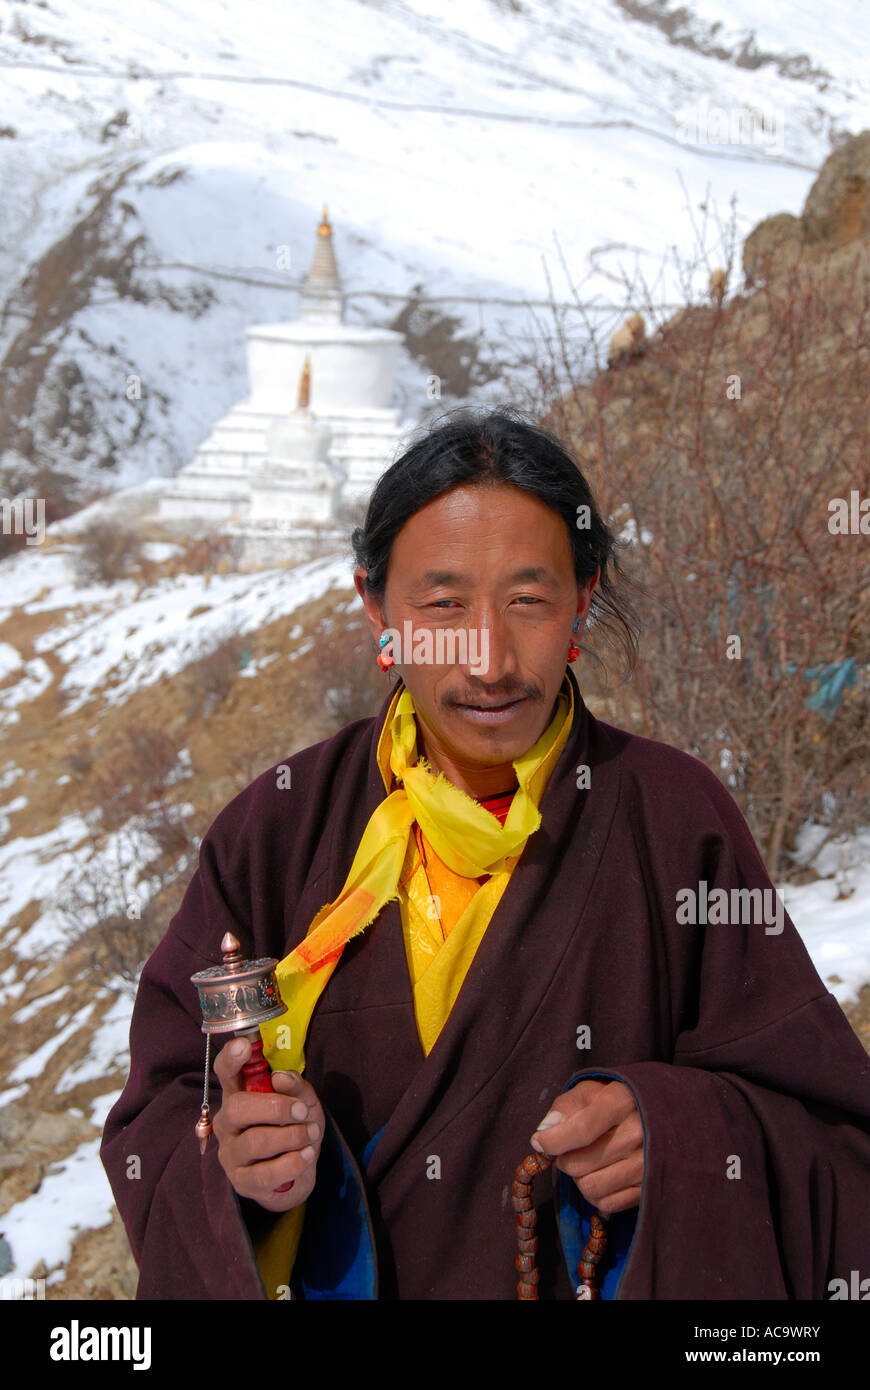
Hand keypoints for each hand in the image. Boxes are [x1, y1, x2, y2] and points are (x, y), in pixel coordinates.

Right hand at [212, 1035, 324, 1212]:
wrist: (298, 1173)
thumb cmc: (294, 1128)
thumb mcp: (304, 1102)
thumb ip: (296, 1087)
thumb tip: (280, 1078)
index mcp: (239, 1095)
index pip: (225, 1072)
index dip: (231, 1057)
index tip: (244, 1045)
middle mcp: (228, 1122)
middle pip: (238, 1107)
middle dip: (276, 1107)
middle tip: (302, 1111)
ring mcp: (231, 1154)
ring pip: (255, 1141)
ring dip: (291, 1136)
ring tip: (310, 1134)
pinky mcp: (241, 1182)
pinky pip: (266, 1173)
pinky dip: (293, 1162)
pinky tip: (306, 1155)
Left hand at [529, 1079, 642, 1214]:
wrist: (665, 1114)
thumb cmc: (619, 1100)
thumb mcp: (592, 1090)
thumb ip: (565, 1106)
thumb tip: (544, 1132)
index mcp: (622, 1102)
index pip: (580, 1130)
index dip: (552, 1141)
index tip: (539, 1142)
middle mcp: (639, 1134)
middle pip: (579, 1164)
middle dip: (564, 1159)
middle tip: (568, 1149)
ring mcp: (647, 1164)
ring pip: (590, 1188)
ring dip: (579, 1178)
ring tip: (585, 1162)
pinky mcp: (649, 1188)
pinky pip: (607, 1203)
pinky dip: (596, 1193)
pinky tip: (600, 1175)